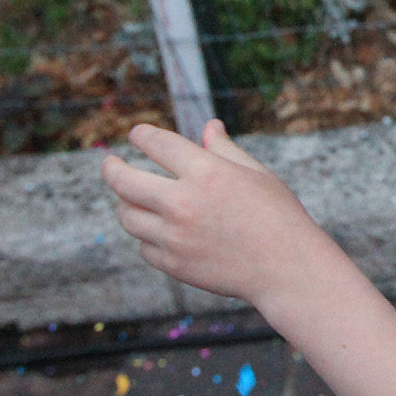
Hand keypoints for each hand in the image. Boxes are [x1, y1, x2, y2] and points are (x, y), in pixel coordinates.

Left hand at [101, 120, 332, 304]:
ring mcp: (175, 237)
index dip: (142, 135)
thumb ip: (225, 150)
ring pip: (128, 216)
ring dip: (126, 204)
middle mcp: (183, 203)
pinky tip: (157, 230)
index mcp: (206, 172)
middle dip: (111, 168)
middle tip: (109, 164)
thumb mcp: (255, 174)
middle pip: (125, 181)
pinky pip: (144, 246)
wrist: (286, 268)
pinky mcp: (174, 264)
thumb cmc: (278, 215)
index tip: (136, 134)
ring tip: (130, 199)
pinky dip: (146, 236)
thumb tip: (208, 126)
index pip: (157, 144)